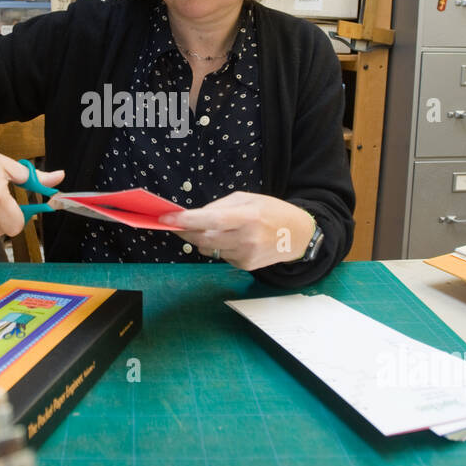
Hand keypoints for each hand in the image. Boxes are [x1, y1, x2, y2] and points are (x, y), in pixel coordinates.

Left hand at [159, 192, 315, 270]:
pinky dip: (217, 247)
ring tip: (209, 228)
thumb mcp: (248, 198)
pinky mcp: (245, 266)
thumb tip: (195, 216)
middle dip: (185, 232)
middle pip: (203, 238)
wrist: (298, 236)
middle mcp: (246, 238)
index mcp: (248, 216)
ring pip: (208, 249)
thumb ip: (220, 206)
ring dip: (201, 239)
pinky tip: (230, 240)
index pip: (211, 220)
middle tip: (175, 224)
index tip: (167, 218)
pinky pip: (220, 256)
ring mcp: (246, 255)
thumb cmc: (272, 212)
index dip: (187, 220)